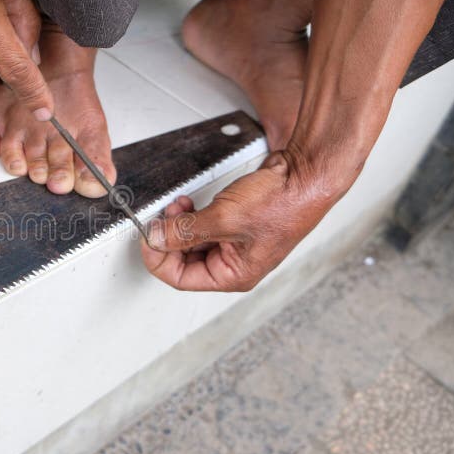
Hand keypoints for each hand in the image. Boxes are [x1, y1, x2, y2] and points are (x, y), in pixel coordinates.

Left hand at [141, 151, 335, 290]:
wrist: (306, 175)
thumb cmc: (283, 204)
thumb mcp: (223, 218)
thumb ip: (185, 230)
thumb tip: (157, 238)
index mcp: (233, 275)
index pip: (180, 278)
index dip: (158, 257)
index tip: (147, 236)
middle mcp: (233, 265)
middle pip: (183, 260)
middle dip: (169, 237)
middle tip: (163, 216)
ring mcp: (234, 245)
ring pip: (191, 241)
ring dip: (179, 224)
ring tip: (178, 205)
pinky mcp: (234, 225)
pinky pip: (202, 227)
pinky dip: (191, 215)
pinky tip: (189, 203)